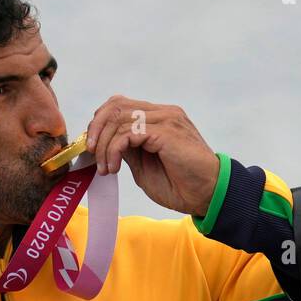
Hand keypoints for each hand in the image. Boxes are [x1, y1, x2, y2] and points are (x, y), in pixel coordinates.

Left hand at [86, 95, 219, 216]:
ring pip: (118, 118)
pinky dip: (113, 150)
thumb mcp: (143, 166)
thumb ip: (127, 150)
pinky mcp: (166, 131)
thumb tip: (103, 143)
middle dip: (96, 130)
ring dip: (103, 145)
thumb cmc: (180, 185)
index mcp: (158, 118)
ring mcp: (166, 119)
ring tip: (106, 169)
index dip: (99, 123)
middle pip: (115, 105)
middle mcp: (162, 113)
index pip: (120, 105)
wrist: (207, 196)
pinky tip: (114, 168)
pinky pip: (127, 133)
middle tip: (92, 156)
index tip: (92, 149)